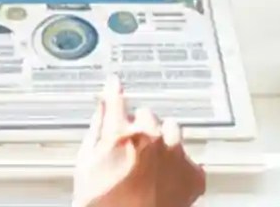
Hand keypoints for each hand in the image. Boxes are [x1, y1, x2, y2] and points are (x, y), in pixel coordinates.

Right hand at [73, 75, 206, 206]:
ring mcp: (176, 156)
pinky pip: (188, 157)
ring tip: (149, 164)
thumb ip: (95, 130)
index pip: (117, 96)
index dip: (114, 90)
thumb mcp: (85, 165)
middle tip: (130, 148)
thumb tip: (101, 110)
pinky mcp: (194, 175)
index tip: (115, 86)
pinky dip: (178, 165)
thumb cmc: (102, 206)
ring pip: (172, 130)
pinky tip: (164, 179)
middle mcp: (153, 138)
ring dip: (162, 140)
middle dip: (139, 125)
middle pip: (146, 114)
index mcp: (122, 133)